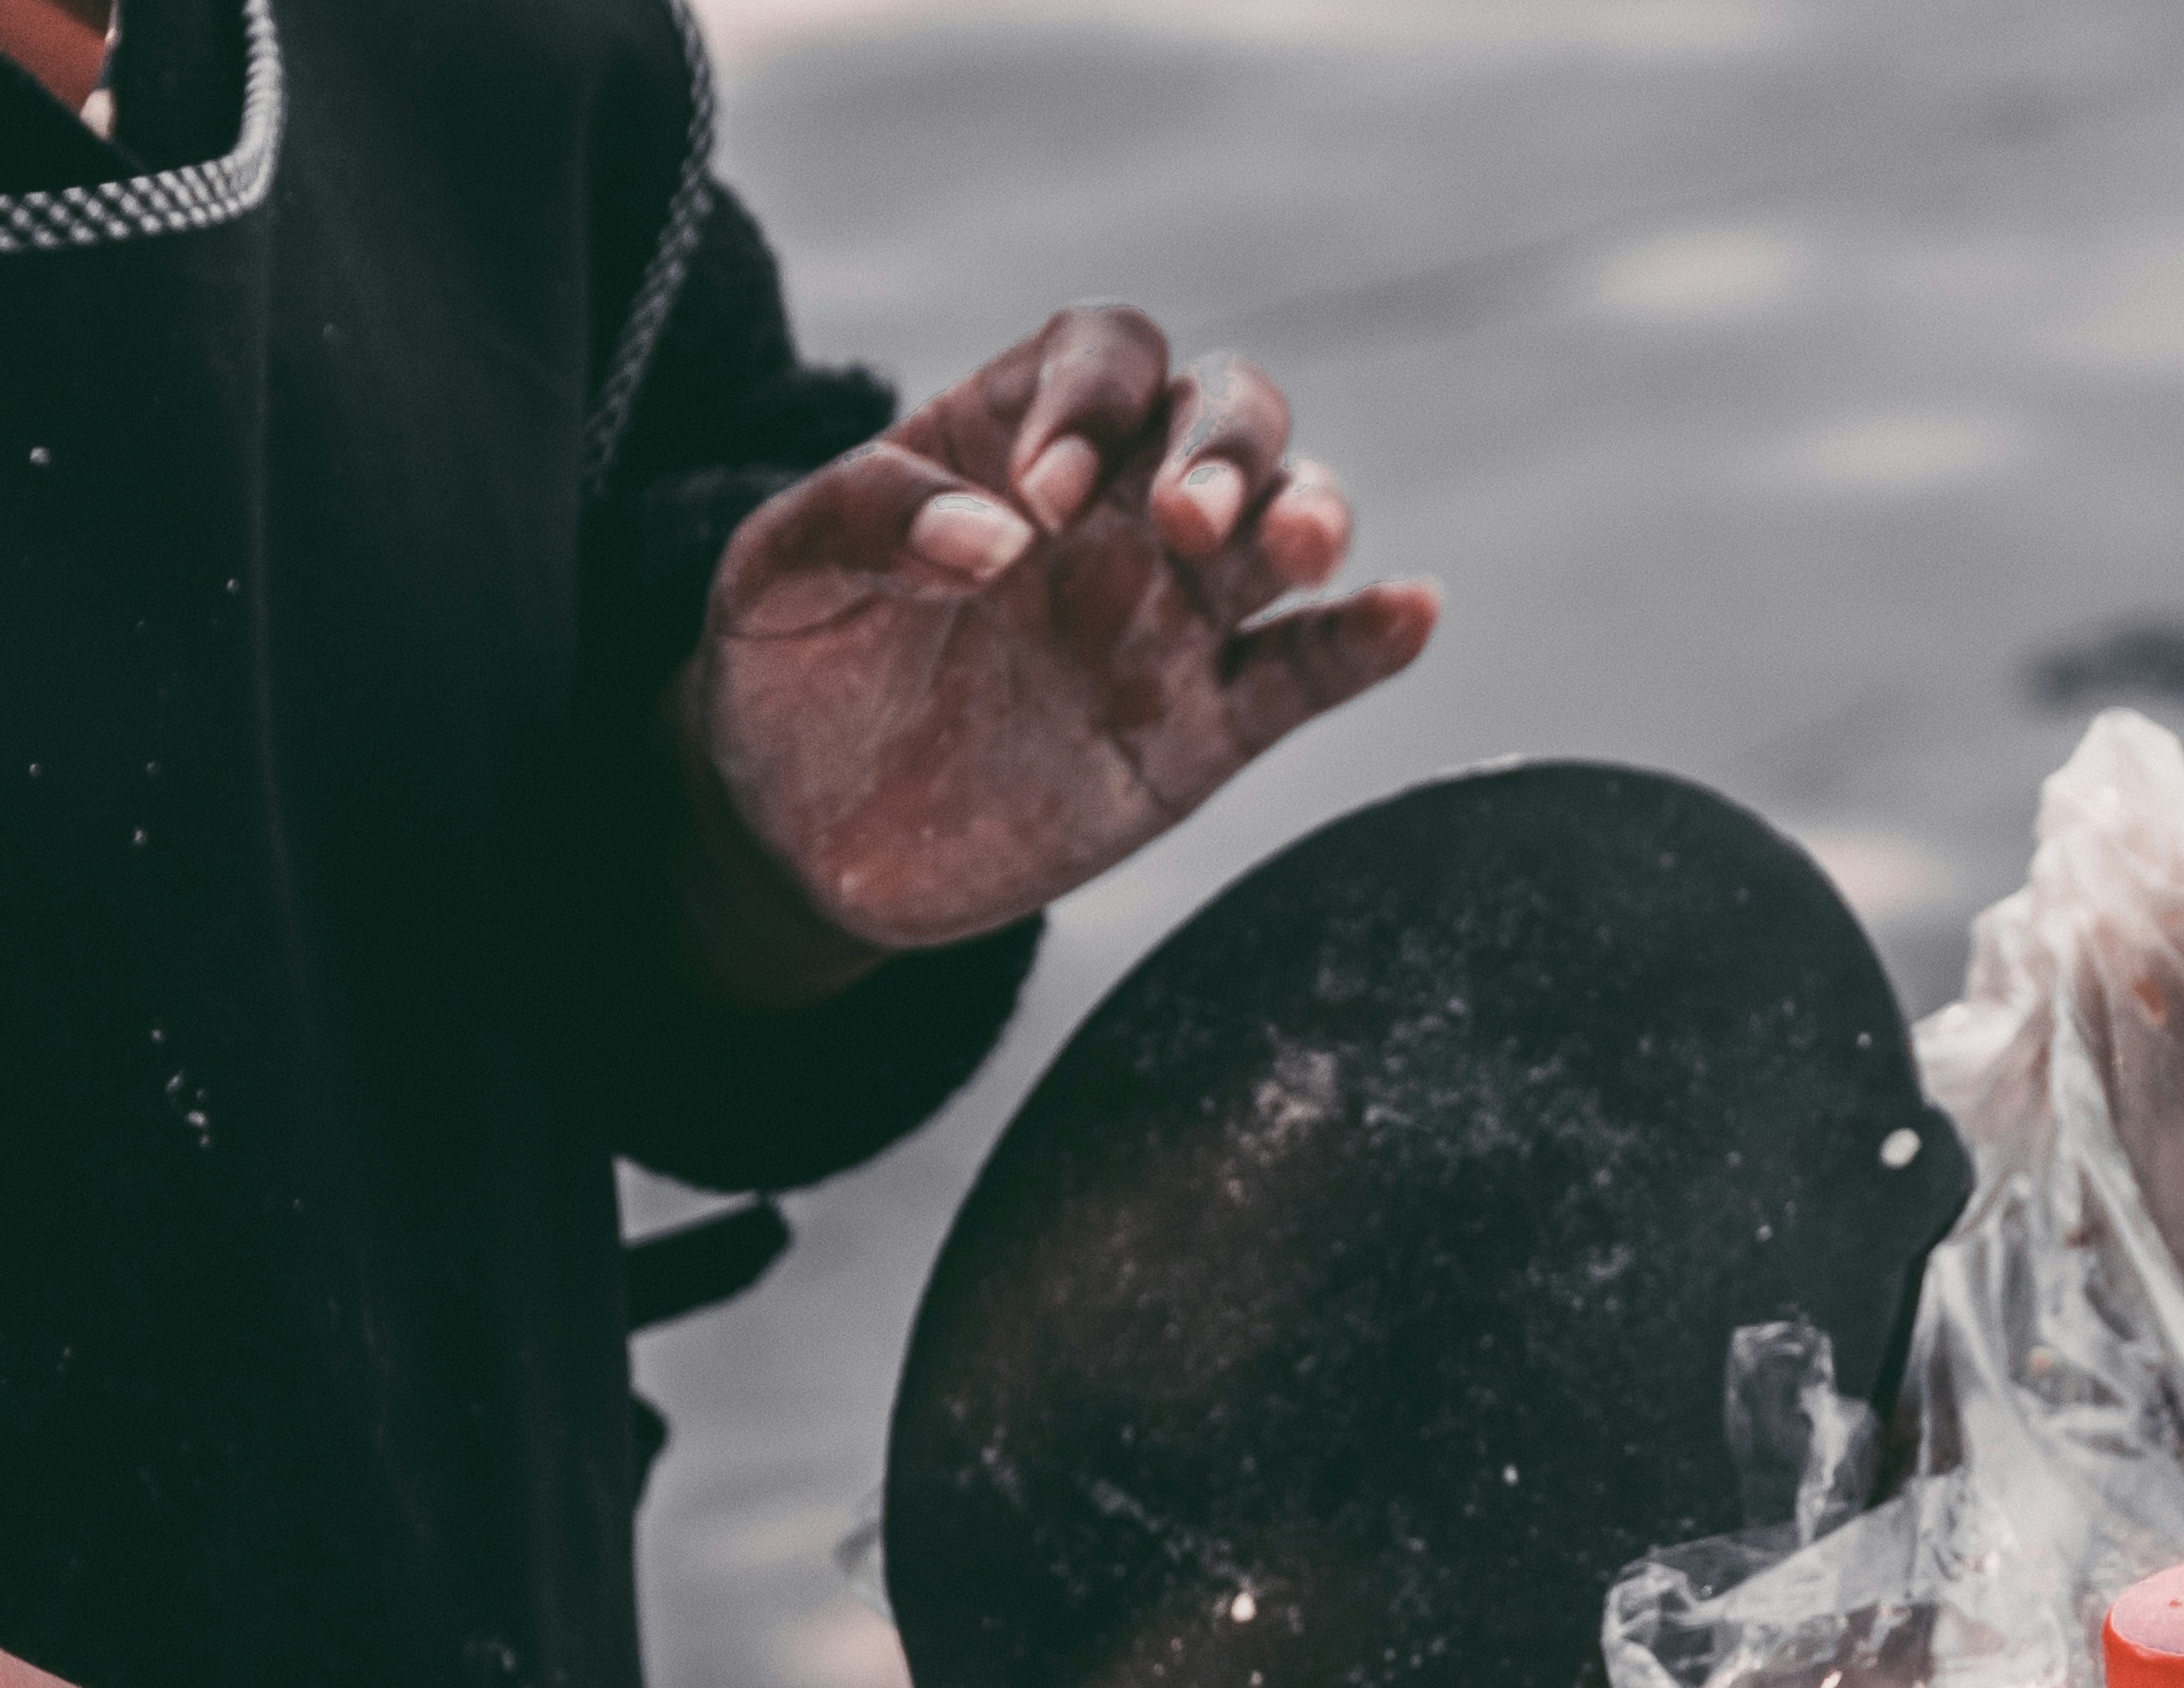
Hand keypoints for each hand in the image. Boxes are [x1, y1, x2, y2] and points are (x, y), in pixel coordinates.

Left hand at [672, 306, 1438, 994]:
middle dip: (1228, 447)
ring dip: (1307, 519)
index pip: (1108, 355)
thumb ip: (864, 519)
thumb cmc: (785, 672)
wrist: (795, 836)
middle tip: (1181, 520)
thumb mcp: (774, 573)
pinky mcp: (1196, 733)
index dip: (1094, 399)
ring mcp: (1167, 619)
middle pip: (1228, 416)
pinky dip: (1368, 641)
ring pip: (1285, 527)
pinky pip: (1304, 673)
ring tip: (1293, 552)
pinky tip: (1409, 614)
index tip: (1036, 502)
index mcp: (1020, 437)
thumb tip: (994, 540)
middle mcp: (1116, 510)